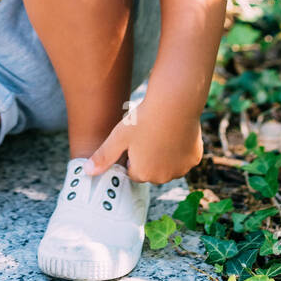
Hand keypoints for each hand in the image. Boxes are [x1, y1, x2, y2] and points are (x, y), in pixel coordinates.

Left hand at [84, 101, 203, 185]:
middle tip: (147, 134)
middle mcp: (164, 177)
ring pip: (168, 165)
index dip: (131, 155)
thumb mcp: (119, 136)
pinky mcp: (194, 159)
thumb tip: (86, 172)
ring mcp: (181, 169)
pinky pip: (183, 158)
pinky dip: (179, 149)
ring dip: (164, 155)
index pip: (133, 171)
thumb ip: (103, 156)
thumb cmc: (144, 118)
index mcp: (144, 174)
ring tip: (160, 132)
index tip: (134, 139)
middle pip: (151, 170)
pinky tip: (174, 133)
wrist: (174, 103)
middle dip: (148, 158)